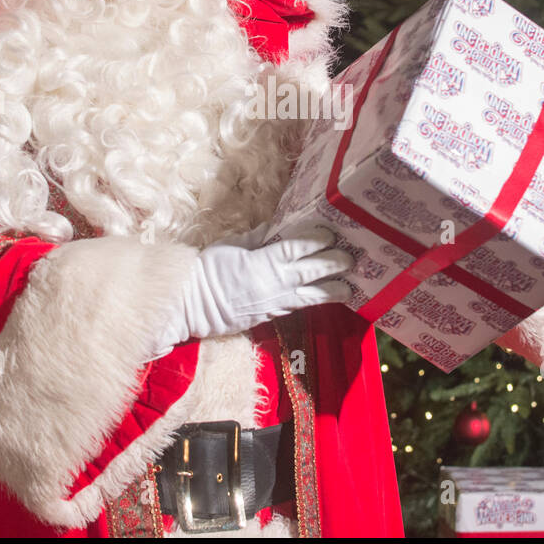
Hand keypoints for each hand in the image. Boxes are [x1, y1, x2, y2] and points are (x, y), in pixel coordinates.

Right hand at [150, 224, 353, 357]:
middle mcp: (276, 283)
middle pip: (314, 270)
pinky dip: (316, 302)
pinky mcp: (272, 316)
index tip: (331, 232)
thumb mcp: (231, 245)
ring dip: (334, 289)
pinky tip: (327, 299)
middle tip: (352, 257)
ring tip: (351, 285)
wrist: (191, 305)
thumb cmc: (207, 271)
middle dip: (335, 262)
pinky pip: (300, 307)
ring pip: (314, 295)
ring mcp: (276, 302)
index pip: (300, 247)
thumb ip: (258, 237)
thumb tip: (278, 227)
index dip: (319, 239)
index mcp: (265, 261)